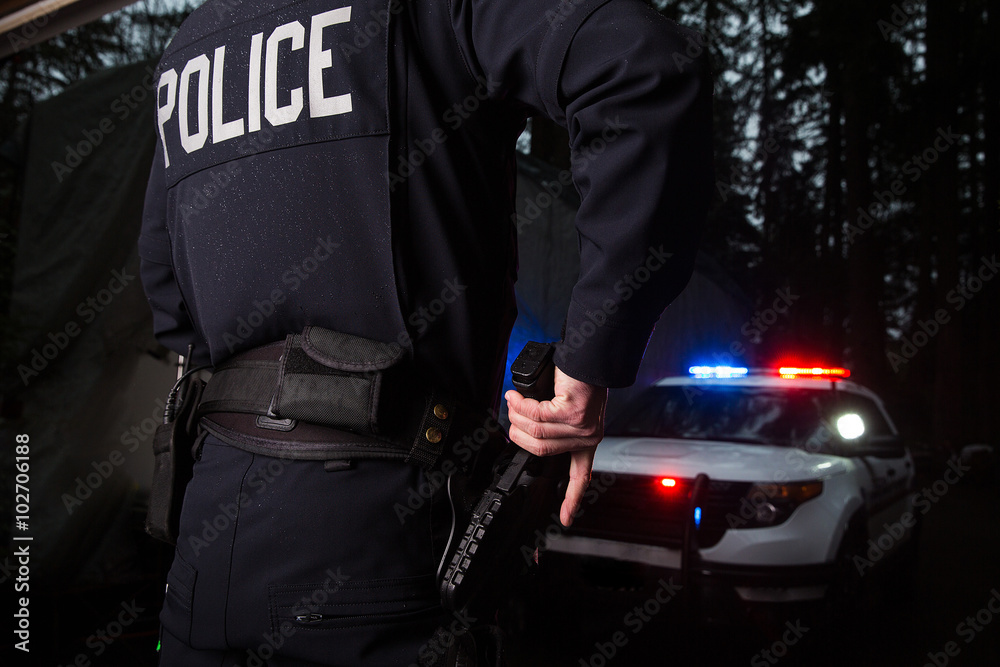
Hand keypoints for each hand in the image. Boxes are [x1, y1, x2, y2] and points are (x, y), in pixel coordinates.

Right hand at [505, 367, 607, 526]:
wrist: (590, 355)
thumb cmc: (577, 377)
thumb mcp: (568, 408)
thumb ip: (552, 425)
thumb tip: (523, 431)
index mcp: (588, 442)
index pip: (581, 477)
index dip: (571, 499)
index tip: (565, 519)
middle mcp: (588, 438)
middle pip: (539, 449)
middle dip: (518, 432)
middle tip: (512, 414)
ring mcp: (582, 426)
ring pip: (535, 432)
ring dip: (517, 416)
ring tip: (513, 402)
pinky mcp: (573, 411)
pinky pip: (536, 415)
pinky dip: (520, 406)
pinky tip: (515, 397)